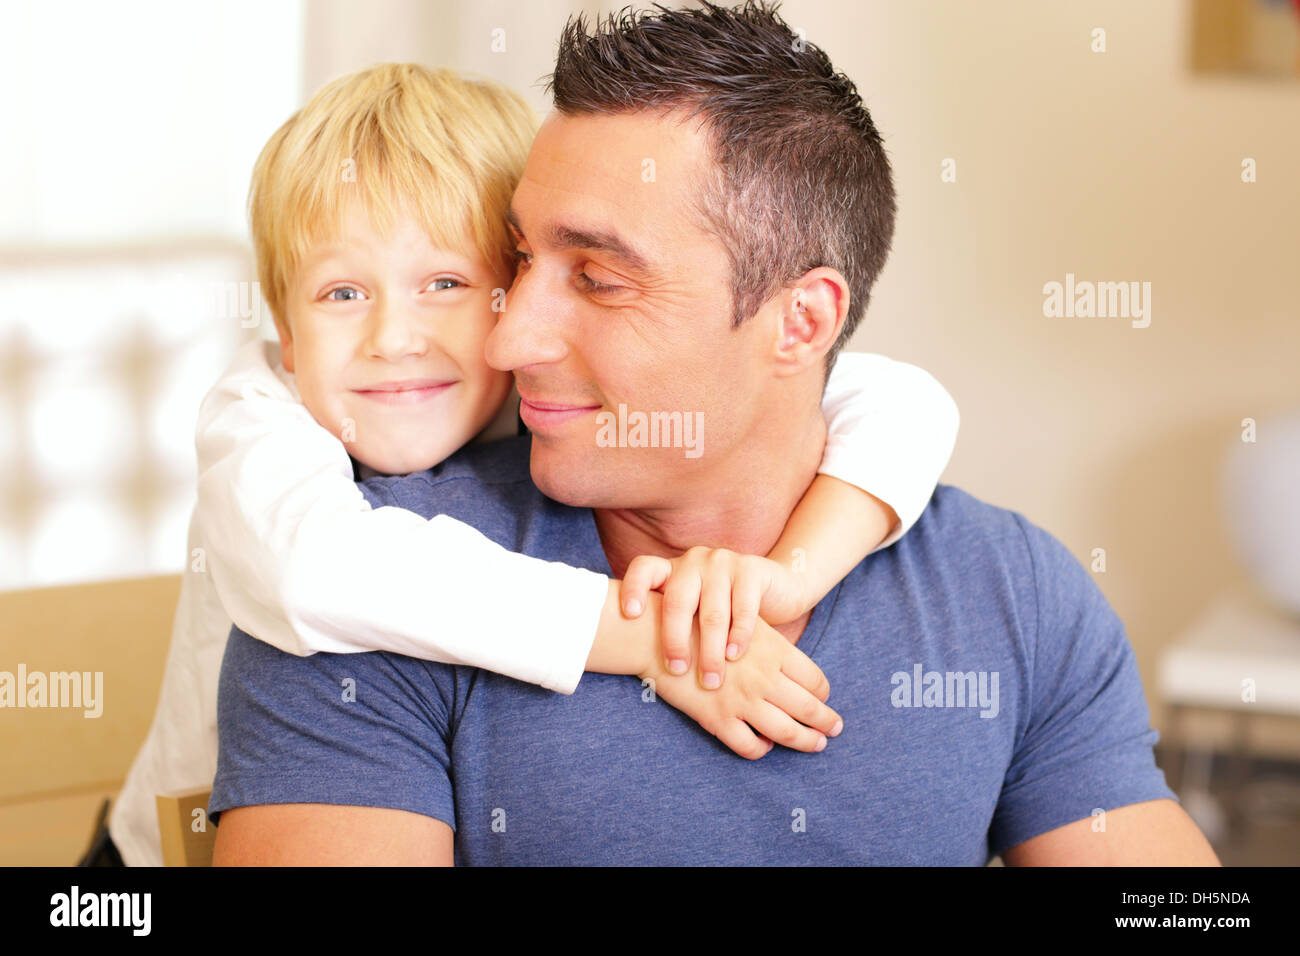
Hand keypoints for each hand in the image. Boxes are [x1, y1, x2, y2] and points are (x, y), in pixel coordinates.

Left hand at [620, 547, 810, 688]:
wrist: (778, 589)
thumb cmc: (725, 610)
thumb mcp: (695, 615)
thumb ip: (672, 628)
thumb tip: (639, 665)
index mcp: (672, 570)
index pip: (643, 570)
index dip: (632, 589)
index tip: (630, 615)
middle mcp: (693, 562)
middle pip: (676, 601)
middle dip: (675, 640)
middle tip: (677, 671)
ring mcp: (722, 562)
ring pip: (711, 612)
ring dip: (710, 651)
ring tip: (710, 679)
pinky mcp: (751, 569)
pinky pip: (742, 608)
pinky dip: (738, 636)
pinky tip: (735, 656)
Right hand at [640, 609, 841, 758]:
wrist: (656, 634)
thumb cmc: (700, 623)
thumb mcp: (743, 623)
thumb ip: (770, 645)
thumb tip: (792, 668)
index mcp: (774, 650)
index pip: (815, 679)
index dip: (823, 692)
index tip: (824, 698)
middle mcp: (764, 677)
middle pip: (809, 708)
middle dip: (826, 722)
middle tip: (834, 729)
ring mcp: (742, 700)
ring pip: (786, 731)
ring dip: (805, 741)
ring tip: (814, 744)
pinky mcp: (718, 719)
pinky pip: (750, 746)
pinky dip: (762, 749)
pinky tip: (764, 745)